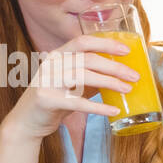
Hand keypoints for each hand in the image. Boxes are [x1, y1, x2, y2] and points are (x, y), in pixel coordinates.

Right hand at [3, 35, 142, 139]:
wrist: (28, 121)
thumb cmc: (56, 99)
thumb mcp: (75, 84)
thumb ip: (93, 76)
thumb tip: (124, 73)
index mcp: (58, 55)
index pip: (83, 42)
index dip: (105, 43)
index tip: (127, 50)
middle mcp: (51, 64)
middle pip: (87, 59)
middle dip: (114, 66)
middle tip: (134, 76)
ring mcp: (47, 81)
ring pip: (82, 77)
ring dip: (109, 82)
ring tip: (127, 89)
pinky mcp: (46, 100)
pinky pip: (76, 102)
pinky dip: (98, 107)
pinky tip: (113, 111)